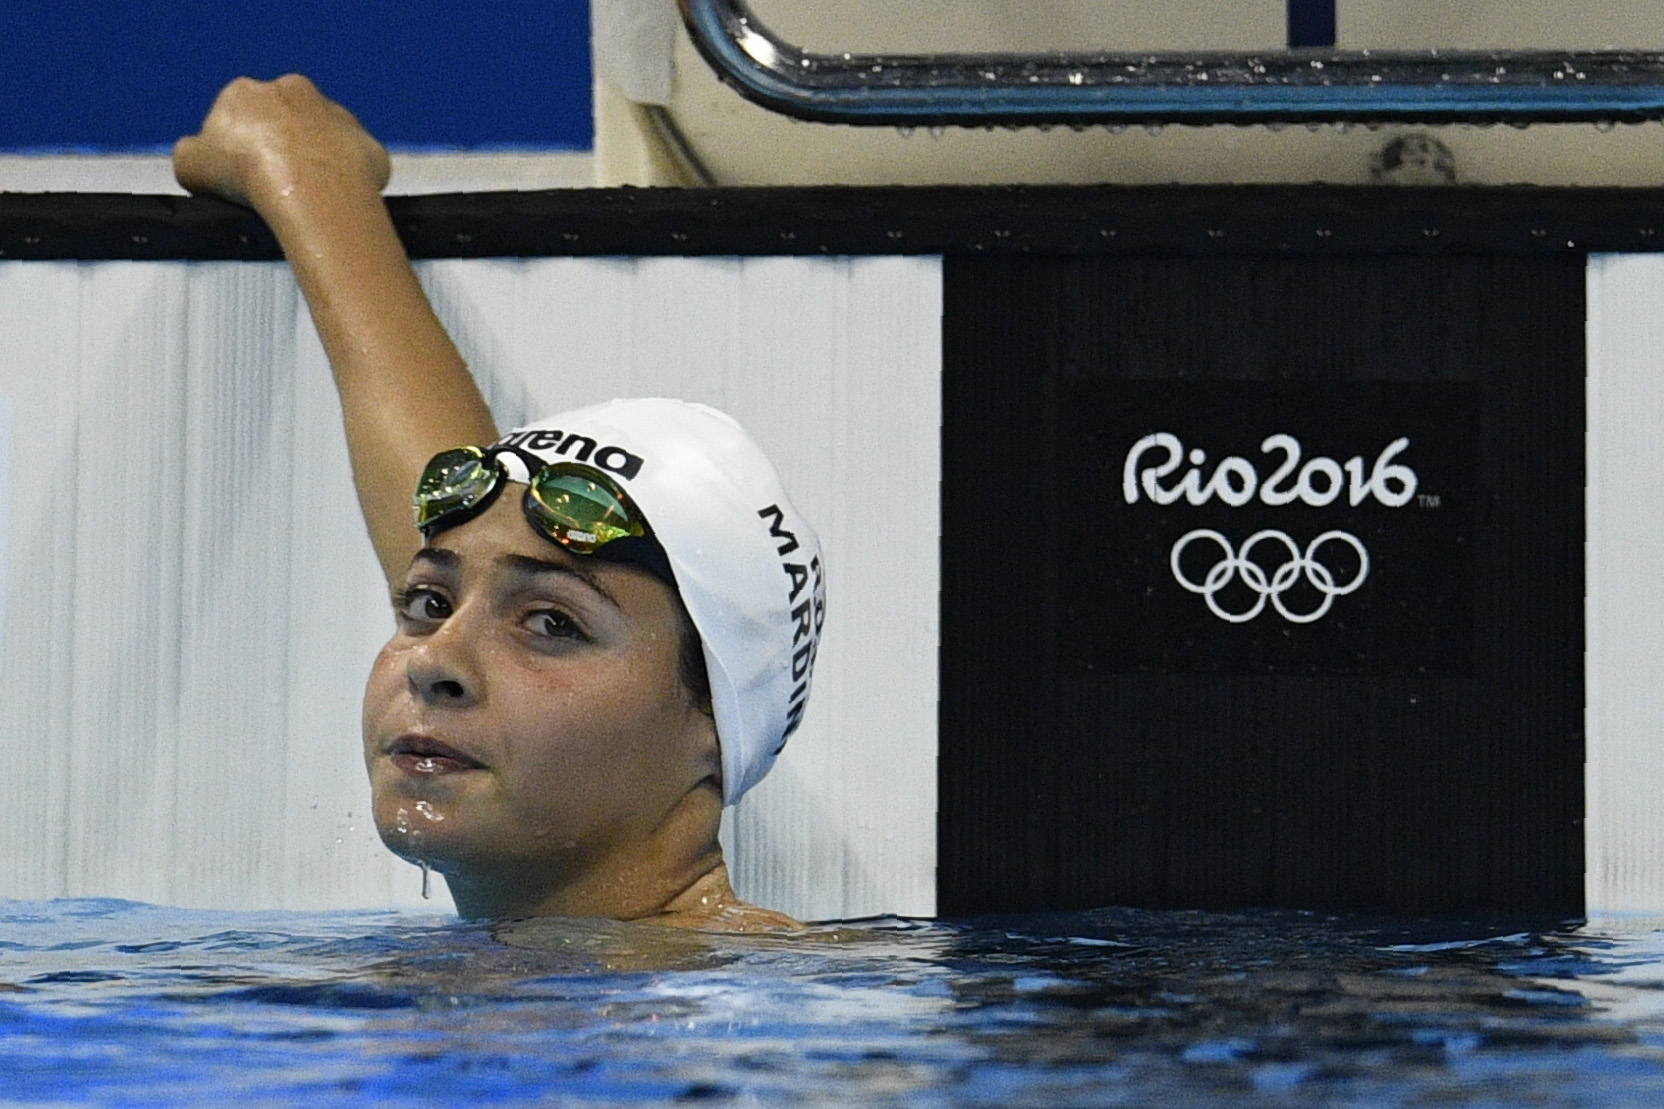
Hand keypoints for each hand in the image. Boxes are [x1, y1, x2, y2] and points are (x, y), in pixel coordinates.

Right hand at [173, 74, 390, 212]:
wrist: (309, 189)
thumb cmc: (245, 173)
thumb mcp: (189, 165)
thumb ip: (191, 154)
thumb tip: (199, 156)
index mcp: (246, 92)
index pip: (237, 116)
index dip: (238, 149)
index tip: (242, 176)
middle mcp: (295, 91)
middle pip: (283, 121)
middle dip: (280, 148)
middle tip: (276, 186)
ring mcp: (337, 115)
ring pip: (323, 138)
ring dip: (317, 160)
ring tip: (309, 197)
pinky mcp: (367, 143)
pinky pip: (356, 162)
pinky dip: (349, 179)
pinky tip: (339, 201)